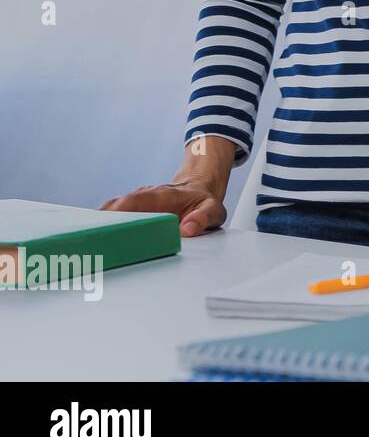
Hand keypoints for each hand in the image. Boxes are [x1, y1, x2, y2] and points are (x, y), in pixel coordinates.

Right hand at [101, 174, 226, 236]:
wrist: (198, 188)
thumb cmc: (203, 201)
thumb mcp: (213, 209)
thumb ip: (203, 217)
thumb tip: (188, 228)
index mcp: (163, 195)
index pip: (137, 200)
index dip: (121, 211)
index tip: (109, 225)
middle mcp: (144, 196)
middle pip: (116, 206)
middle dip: (102, 222)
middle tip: (91, 242)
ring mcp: (136, 203)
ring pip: (110, 211)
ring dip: (97, 226)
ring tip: (87, 248)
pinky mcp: (131, 211)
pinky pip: (112, 218)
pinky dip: (101, 228)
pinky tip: (93, 245)